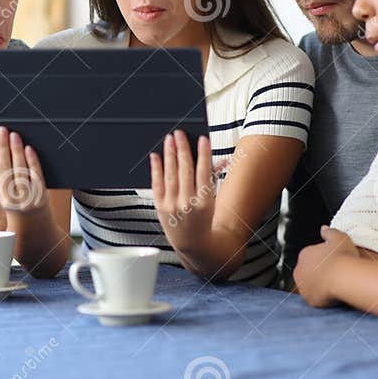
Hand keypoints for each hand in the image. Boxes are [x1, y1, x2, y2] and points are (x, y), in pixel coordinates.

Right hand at [0, 127, 48, 214]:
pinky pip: (35, 175)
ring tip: (14, 135)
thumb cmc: (9, 192)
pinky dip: (32, 160)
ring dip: (16, 150)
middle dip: (2, 146)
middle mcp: (7, 200)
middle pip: (3, 168)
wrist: (30, 216)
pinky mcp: (40, 196)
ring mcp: (24, 199)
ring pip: (19, 170)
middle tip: (2, 129)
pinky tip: (28, 148)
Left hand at [150, 131, 214, 250]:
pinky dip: (155, 169)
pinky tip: (155, 156)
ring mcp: (172, 206)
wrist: (194, 245)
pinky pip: (157, 185)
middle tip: (179, 133)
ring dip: (169, 155)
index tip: (202, 139)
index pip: (204, 172)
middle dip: (182, 150)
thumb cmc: (204, 218)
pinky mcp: (160, 208)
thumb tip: (222, 159)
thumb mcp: (213, 201)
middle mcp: (188, 204)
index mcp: (205, 202)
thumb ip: (214, 178)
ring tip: (169, 139)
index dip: (203, 154)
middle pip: (185, 171)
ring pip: (170, 175)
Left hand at [293, 225, 358, 306]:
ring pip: (311, 285)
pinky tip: (333, 294)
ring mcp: (303, 286)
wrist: (344, 277)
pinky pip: (315, 298)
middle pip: (309, 272)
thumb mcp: (338, 237)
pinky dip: (322, 297)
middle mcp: (300, 269)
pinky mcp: (309, 299)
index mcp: (305, 254)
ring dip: (319, 285)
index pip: (311, 257)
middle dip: (319, 273)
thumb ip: (329, 232)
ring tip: (335, 284)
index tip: (334, 262)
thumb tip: (324, 228)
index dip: (323, 260)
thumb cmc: (342, 257)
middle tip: (335, 274)